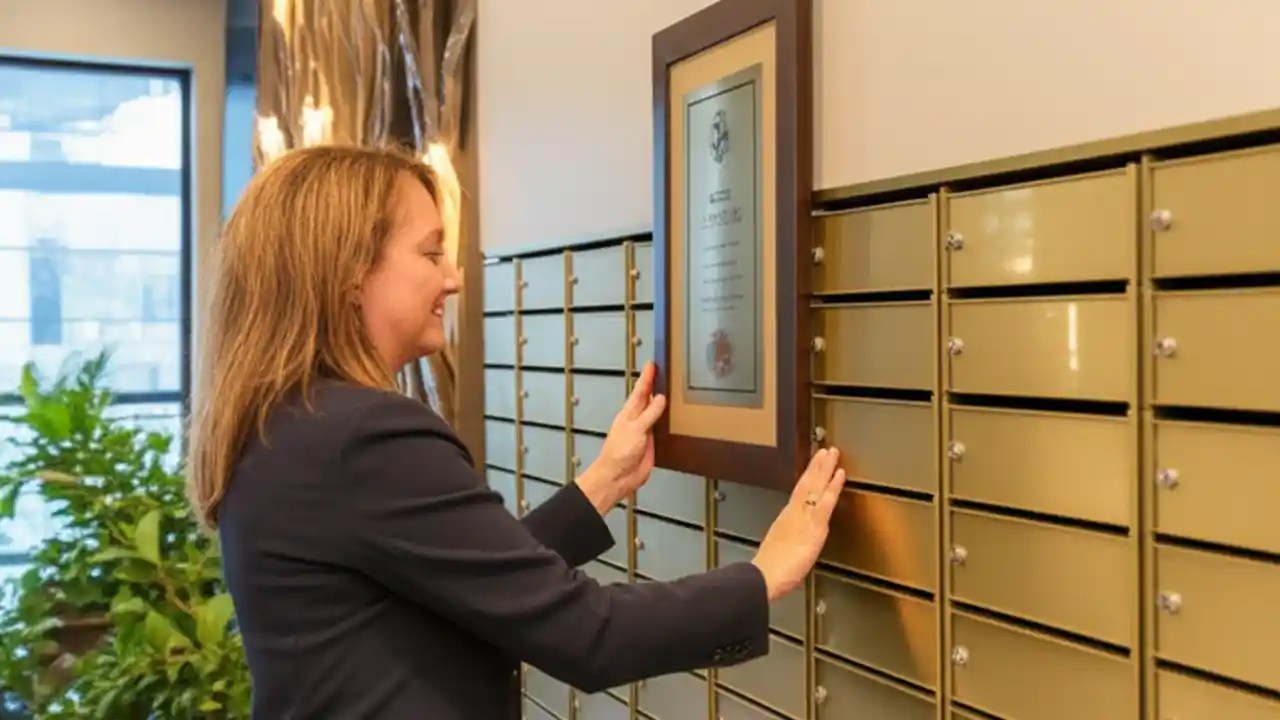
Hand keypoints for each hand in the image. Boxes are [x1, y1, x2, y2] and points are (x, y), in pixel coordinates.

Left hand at [575, 362, 666, 512]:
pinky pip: (662, 429)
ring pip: (656, 413)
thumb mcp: (635, 428)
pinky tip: (674, 419)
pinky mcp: (652, 444)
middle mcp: (637, 420)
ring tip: (671, 391)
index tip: (652, 364)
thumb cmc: (618, 453)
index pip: (641, 390)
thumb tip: (660, 398)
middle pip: (649, 399)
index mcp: (630, 412)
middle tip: (662, 372)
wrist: (618, 477)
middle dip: (655, 386)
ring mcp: (645, 432)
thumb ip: (649, 413)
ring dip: (662, 403)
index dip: (647, 377)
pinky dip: (667, 422)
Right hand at [750, 448, 844, 601]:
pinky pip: (826, 501)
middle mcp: (793, 514)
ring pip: (816, 487)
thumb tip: (788, 546)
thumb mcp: (778, 554)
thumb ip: (786, 545)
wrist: (764, 576)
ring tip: (832, 453)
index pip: (798, 494)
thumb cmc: (770, 571)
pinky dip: (833, 486)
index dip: (807, 479)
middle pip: (806, 485)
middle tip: (825, 451)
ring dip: (825, 468)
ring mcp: (803, 517)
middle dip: (816, 467)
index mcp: (785, 520)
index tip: (813, 467)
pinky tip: (840, 474)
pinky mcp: (813, 525)